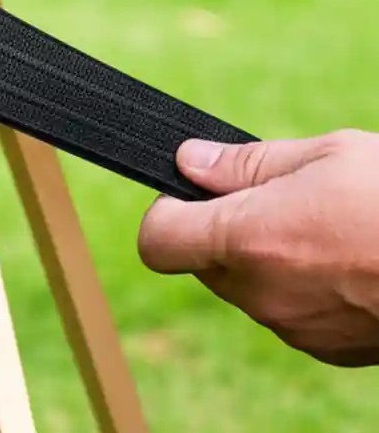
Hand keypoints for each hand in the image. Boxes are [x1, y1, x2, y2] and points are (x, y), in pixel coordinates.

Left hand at [139, 131, 378, 366]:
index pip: (158, 240)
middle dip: (223, 231)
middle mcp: (260, 292)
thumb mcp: (327, 155)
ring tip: (325, 229)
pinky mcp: (326, 348)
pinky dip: (302, 289)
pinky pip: (289, 314)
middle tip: (278, 201)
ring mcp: (293, 326)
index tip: (196, 192)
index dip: (169, 213)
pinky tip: (347, 263)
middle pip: (202, 263)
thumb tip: (189, 161)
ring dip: (265, 260)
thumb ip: (246, 164)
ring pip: (247, 289)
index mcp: (246, 239)